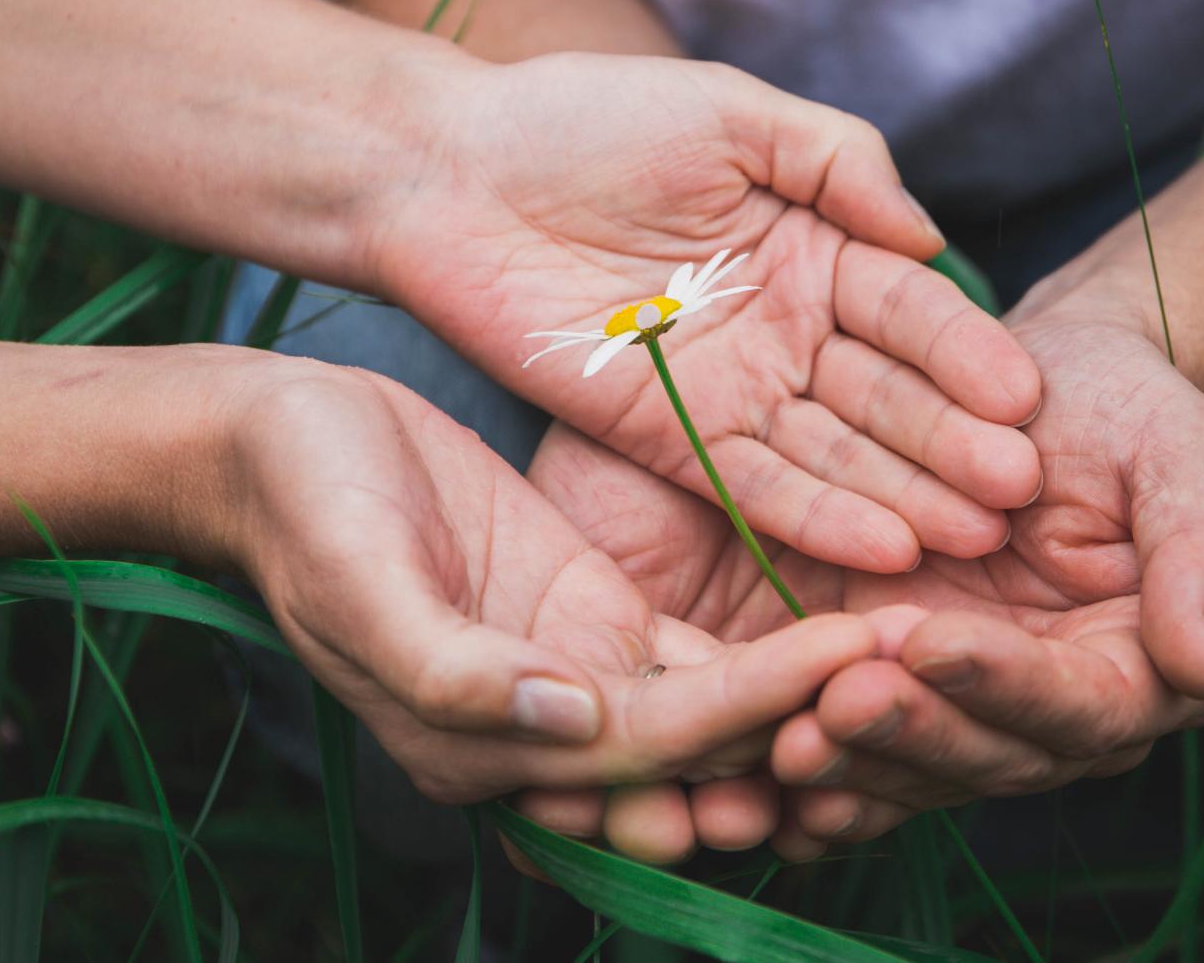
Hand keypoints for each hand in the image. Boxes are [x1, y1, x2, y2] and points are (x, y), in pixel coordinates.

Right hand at [214, 357, 880, 805]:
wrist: (279, 442)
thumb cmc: (303, 510)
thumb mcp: (358, 584)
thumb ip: (449, 668)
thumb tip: (568, 722)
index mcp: (486, 747)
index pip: (651, 749)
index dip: (754, 716)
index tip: (852, 662)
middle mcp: (551, 729)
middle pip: (705, 759)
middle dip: (809, 730)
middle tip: (924, 665)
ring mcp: (582, 670)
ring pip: (720, 710)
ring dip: (810, 691)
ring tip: (919, 634)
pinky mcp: (599, 610)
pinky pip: (704, 646)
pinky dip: (775, 642)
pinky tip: (855, 607)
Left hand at [367, 52, 1043, 572]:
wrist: (449, 173)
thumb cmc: (586, 120)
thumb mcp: (730, 115)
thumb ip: (838, 162)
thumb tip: (927, 239)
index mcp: (814, 247)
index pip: (909, 311)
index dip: (964, 356)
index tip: (1023, 401)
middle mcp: (786, 329)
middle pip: (886, 396)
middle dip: (953, 442)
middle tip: (1019, 491)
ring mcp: (730, 391)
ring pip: (834, 455)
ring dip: (904, 496)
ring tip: (972, 534)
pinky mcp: (665, 442)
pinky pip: (751, 488)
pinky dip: (816, 519)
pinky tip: (884, 549)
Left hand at [514, 300, 1203, 858]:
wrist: (1035, 383)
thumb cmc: (1128, 409)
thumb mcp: (1184, 456)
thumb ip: (1203, 557)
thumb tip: (1202, 667)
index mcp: (1132, 675)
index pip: (1075, 706)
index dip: (1002, 682)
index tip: (930, 641)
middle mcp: (1047, 715)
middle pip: (984, 753)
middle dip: (909, 732)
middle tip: (832, 705)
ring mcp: (962, 708)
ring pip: (910, 765)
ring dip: (848, 760)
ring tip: (780, 740)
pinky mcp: (890, 683)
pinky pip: (852, 740)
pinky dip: (810, 756)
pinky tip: (751, 761)